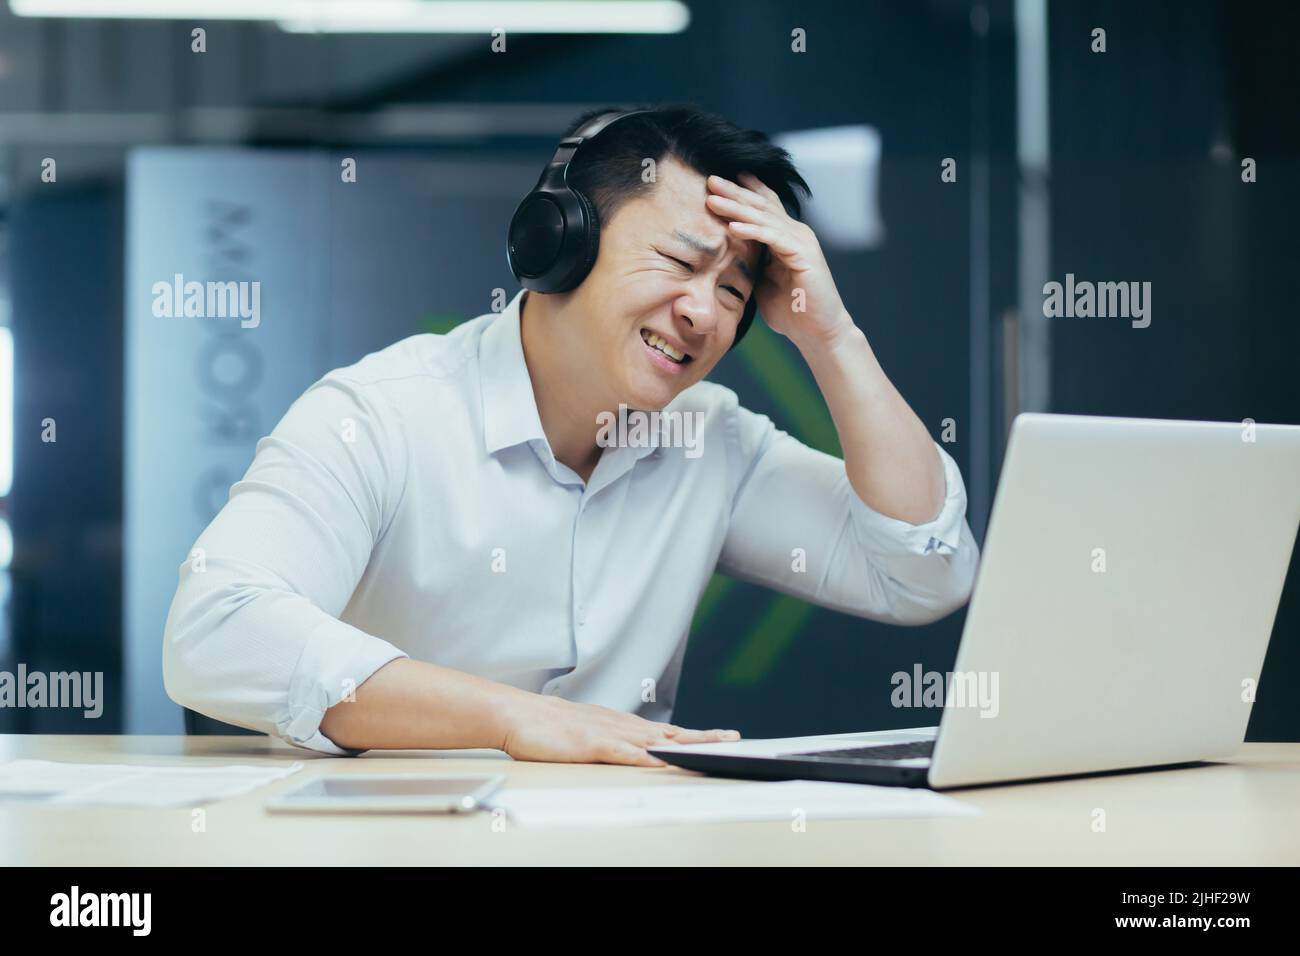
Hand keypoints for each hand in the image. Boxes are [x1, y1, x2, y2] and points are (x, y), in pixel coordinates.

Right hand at [500, 693, 740, 766]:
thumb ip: (612, 742)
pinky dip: (643, 757)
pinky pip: (623, 752)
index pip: (666, 730)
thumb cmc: (549, 726)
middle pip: (670, 732)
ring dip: (683, 745)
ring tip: (710, 749)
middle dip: (703, 736)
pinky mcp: (592, 744)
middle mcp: (621, 725)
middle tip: (733, 737)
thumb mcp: (588, 732)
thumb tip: (632, 751)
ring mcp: (608, 733)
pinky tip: (659, 761)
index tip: (720, 736)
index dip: (694, 734)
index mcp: (622, 724)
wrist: (520, 714)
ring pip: (654, 740)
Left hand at [706, 172, 854, 349]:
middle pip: (762, 206)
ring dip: (736, 208)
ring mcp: (802, 241)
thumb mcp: (763, 282)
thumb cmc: (792, 311)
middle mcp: (796, 233)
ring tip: (713, 199)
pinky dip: (752, 231)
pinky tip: (732, 227)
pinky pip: (773, 238)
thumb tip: (726, 257)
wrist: (818, 332)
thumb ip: (751, 263)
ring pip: (764, 218)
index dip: (745, 191)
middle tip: (711, 179)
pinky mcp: (803, 254)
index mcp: (787, 237)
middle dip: (734, 192)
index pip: (765, 206)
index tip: (721, 180)